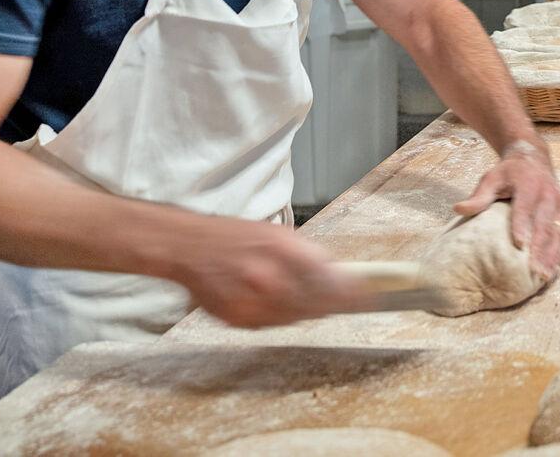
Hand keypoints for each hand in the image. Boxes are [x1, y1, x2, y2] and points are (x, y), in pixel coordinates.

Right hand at [172, 217, 370, 327]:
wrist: (189, 247)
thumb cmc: (234, 237)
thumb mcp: (278, 234)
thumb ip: (308, 255)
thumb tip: (338, 276)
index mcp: (282, 249)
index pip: (329, 278)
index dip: (352, 292)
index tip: (369, 298)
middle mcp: (268, 276)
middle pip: (316, 303)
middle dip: (333, 303)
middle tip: (347, 302)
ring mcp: (251, 301)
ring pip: (296, 318)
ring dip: (308, 311)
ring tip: (304, 298)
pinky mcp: (237, 318)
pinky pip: (272, 325)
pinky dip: (282, 317)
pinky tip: (277, 303)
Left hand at [454, 142, 559, 278]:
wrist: (534, 159)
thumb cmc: (509, 173)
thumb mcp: (491, 178)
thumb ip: (479, 196)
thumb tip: (458, 209)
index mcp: (529, 184)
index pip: (526, 207)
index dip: (523, 225)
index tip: (519, 244)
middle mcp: (549, 195)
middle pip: (546, 224)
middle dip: (541, 249)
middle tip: (534, 270)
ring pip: (559, 233)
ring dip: (553, 256)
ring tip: (545, 276)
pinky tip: (554, 271)